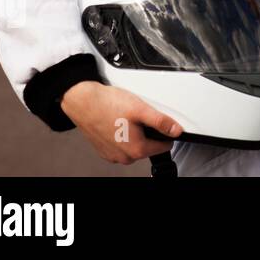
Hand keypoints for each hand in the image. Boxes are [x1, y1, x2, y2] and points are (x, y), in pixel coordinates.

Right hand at [60, 81, 182, 164]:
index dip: (166, 131)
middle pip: (149, 146)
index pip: (164, 146)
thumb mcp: (141, 109)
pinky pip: (122, 144)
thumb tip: (176, 131)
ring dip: (136, 133)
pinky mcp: (104, 150)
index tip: (160, 121)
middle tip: (139, 115)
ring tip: (127, 117)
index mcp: (136, 150)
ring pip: (135, 145)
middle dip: (149, 132)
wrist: (83, 102)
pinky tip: (118, 122)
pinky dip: (123, 134)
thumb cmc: (108, 105)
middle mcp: (124, 157)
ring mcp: (112, 155)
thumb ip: (161, 122)